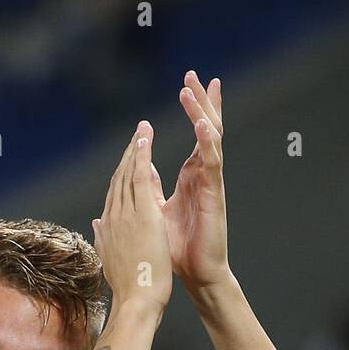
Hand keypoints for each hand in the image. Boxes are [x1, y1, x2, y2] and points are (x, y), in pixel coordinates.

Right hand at [92, 121, 171, 313]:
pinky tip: (146, 138)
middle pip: (119, 178)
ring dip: (135, 147)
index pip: (114, 194)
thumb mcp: (112, 261)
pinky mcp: (142, 213)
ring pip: (129, 172)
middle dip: (127, 154)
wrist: (137, 301)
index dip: (120, 174)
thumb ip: (103, 240)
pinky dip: (142, 154)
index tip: (127, 159)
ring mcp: (126, 213)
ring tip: (142, 129)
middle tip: (136, 134)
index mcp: (108, 228)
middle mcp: (112, 216)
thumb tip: (96, 225)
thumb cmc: (130, 289)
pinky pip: (141, 175)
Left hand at [154, 70, 229, 292]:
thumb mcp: (155, 213)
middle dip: (201, 101)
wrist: (194, 275)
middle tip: (195, 74)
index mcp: (191, 177)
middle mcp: (203, 176)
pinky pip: (212, 164)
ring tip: (196, 88)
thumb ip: (148, 192)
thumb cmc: (177, 250)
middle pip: (206, 130)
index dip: (192, 110)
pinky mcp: (214, 196)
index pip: (194, 136)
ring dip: (202, 113)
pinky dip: (208, 143)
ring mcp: (210, 184)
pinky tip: (203, 125)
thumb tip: (134, 178)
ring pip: (211, 140)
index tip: (186, 83)